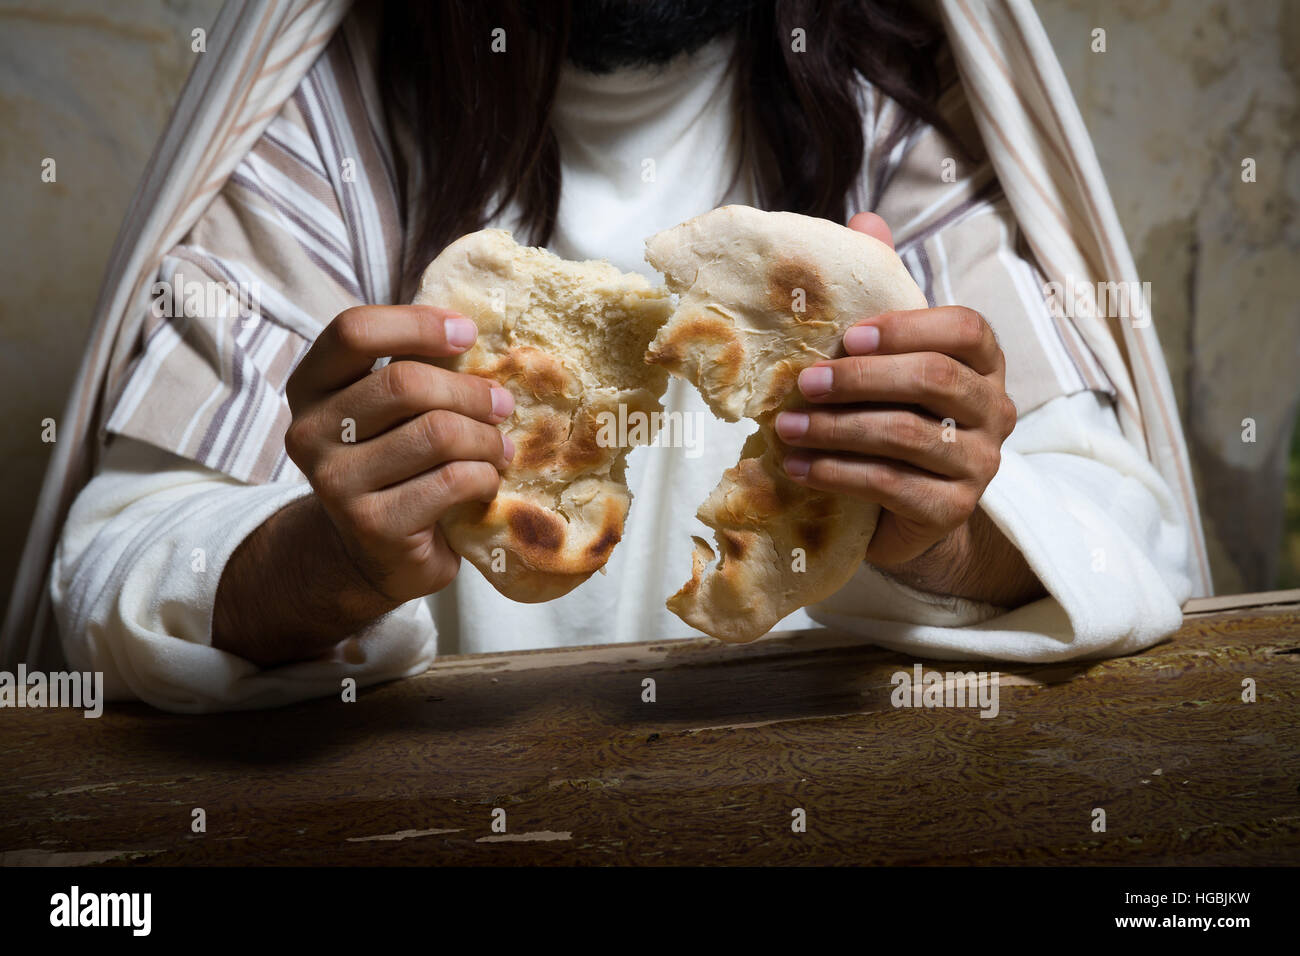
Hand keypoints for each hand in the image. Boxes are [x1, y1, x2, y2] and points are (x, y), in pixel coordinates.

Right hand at [284, 304, 514, 606]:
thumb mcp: (388, 413)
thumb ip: (413, 372)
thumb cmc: (393, 466)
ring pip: (436, 433)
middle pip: (404, 384)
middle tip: (502, 405)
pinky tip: (487, 482)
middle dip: (470, 392)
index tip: (468, 334)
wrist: (371, 555)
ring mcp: (335, 482)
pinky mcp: (372, 525)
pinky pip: (451, 481)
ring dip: (486, 439)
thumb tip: (475, 330)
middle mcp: (310, 432)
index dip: (417, 324)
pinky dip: (484, 477)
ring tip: (500, 449)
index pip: (354, 331)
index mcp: (311, 387)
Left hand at [774, 213, 1017, 576]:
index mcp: (984, 362)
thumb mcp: (889, 359)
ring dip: (836, 429)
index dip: (907, 328)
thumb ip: (883, 291)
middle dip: (859, 380)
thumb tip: (865, 220)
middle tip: (802, 384)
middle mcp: (995, 410)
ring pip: (907, 435)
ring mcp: (981, 463)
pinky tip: (797, 467)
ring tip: (785, 427)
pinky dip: (837, 473)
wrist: (909, 513)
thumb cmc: (896, 418)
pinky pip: (891, 485)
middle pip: (934, 380)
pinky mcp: (952, 509)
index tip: (848, 337)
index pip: (965, 330)